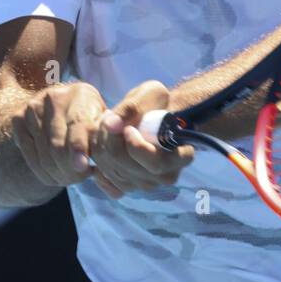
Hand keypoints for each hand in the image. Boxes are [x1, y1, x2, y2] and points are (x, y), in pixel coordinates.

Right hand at [10, 82, 107, 188]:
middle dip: (71, 171)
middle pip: (58, 146)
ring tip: (72, 177)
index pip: (78, 125)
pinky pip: (30, 156)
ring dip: (59, 175)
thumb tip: (114, 153)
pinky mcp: (18, 118)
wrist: (59, 102)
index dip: (78, 148)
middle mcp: (54, 97)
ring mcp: (33, 107)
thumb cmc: (92, 116)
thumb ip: (108, 135)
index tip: (82, 167)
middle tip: (83, 177)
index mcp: (81, 93)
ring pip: (44, 156)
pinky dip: (44, 172)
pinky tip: (56, 174)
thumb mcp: (104, 120)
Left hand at [89, 80, 194, 198]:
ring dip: (103, 146)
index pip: (156, 163)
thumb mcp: (151, 94)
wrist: (152, 116)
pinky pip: (106, 180)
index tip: (129, 128)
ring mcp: (147, 184)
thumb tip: (111, 124)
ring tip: (108, 128)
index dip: (136, 147)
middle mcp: (166, 176)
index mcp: (182, 156)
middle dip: (112, 141)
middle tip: (111, 121)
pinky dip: (99, 161)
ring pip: (113, 171)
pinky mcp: (129, 187)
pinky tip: (103, 146)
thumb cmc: (157, 104)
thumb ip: (133, 107)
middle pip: (128, 166)